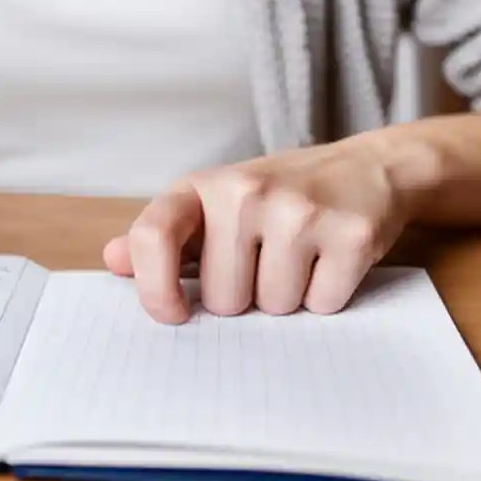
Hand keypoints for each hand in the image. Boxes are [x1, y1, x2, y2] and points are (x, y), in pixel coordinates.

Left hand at [104, 139, 423, 323]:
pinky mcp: (350, 234)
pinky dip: (324, 297)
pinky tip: (327, 263)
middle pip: (223, 299)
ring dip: (284, 299)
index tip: (175, 312)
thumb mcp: (212, 205)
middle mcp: (246, 192)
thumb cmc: (276, 197)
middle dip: (243, 298)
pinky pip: (320, 306)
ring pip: (272, 308)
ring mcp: (300, 211)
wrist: (368, 168)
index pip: (153, 237)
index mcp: (201, 186)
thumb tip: (113, 260)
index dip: (155, 289)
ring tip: (297, 260)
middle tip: (263, 264)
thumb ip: (162, 238)